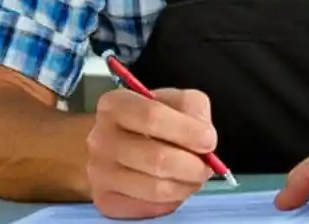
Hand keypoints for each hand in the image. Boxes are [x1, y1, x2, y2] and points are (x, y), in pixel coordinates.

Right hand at [85, 88, 218, 218]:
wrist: (111, 148)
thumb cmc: (145, 122)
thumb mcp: (170, 101)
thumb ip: (191, 107)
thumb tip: (204, 136)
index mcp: (115, 105)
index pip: (152, 116)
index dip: (187, 131)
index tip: (208, 140)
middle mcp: (100, 138)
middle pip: (157, 158)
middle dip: (192, 166)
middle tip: (206, 166)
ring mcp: (100, 172)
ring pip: (156, 188)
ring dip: (185, 186)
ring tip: (193, 177)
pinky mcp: (106, 200)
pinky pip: (150, 207)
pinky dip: (171, 200)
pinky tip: (173, 186)